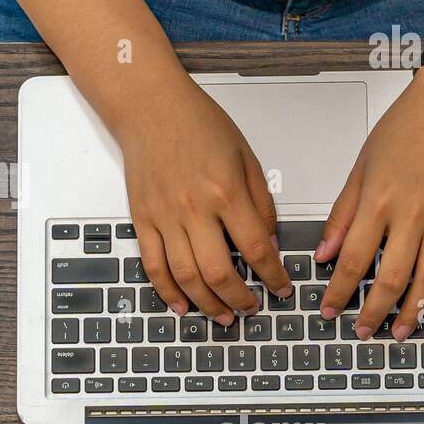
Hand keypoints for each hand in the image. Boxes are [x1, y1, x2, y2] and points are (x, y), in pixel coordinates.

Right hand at [119, 77, 290, 324]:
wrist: (150, 107)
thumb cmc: (198, 123)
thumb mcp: (246, 157)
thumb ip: (260, 202)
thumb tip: (268, 241)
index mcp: (226, 192)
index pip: (256, 249)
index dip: (273, 276)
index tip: (281, 288)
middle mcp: (194, 209)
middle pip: (220, 272)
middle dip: (240, 299)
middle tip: (251, 309)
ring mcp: (164, 217)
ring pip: (186, 276)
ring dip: (207, 304)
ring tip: (222, 316)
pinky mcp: (142, 219)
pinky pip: (153, 264)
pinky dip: (167, 291)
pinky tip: (181, 305)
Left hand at [318, 66, 423, 339]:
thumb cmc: (403, 131)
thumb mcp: (359, 168)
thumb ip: (341, 215)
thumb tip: (324, 254)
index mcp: (378, 201)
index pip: (353, 260)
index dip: (339, 291)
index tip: (329, 310)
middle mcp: (412, 213)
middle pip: (390, 277)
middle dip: (374, 311)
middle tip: (363, 331)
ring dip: (413, 310)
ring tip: (400, 331)